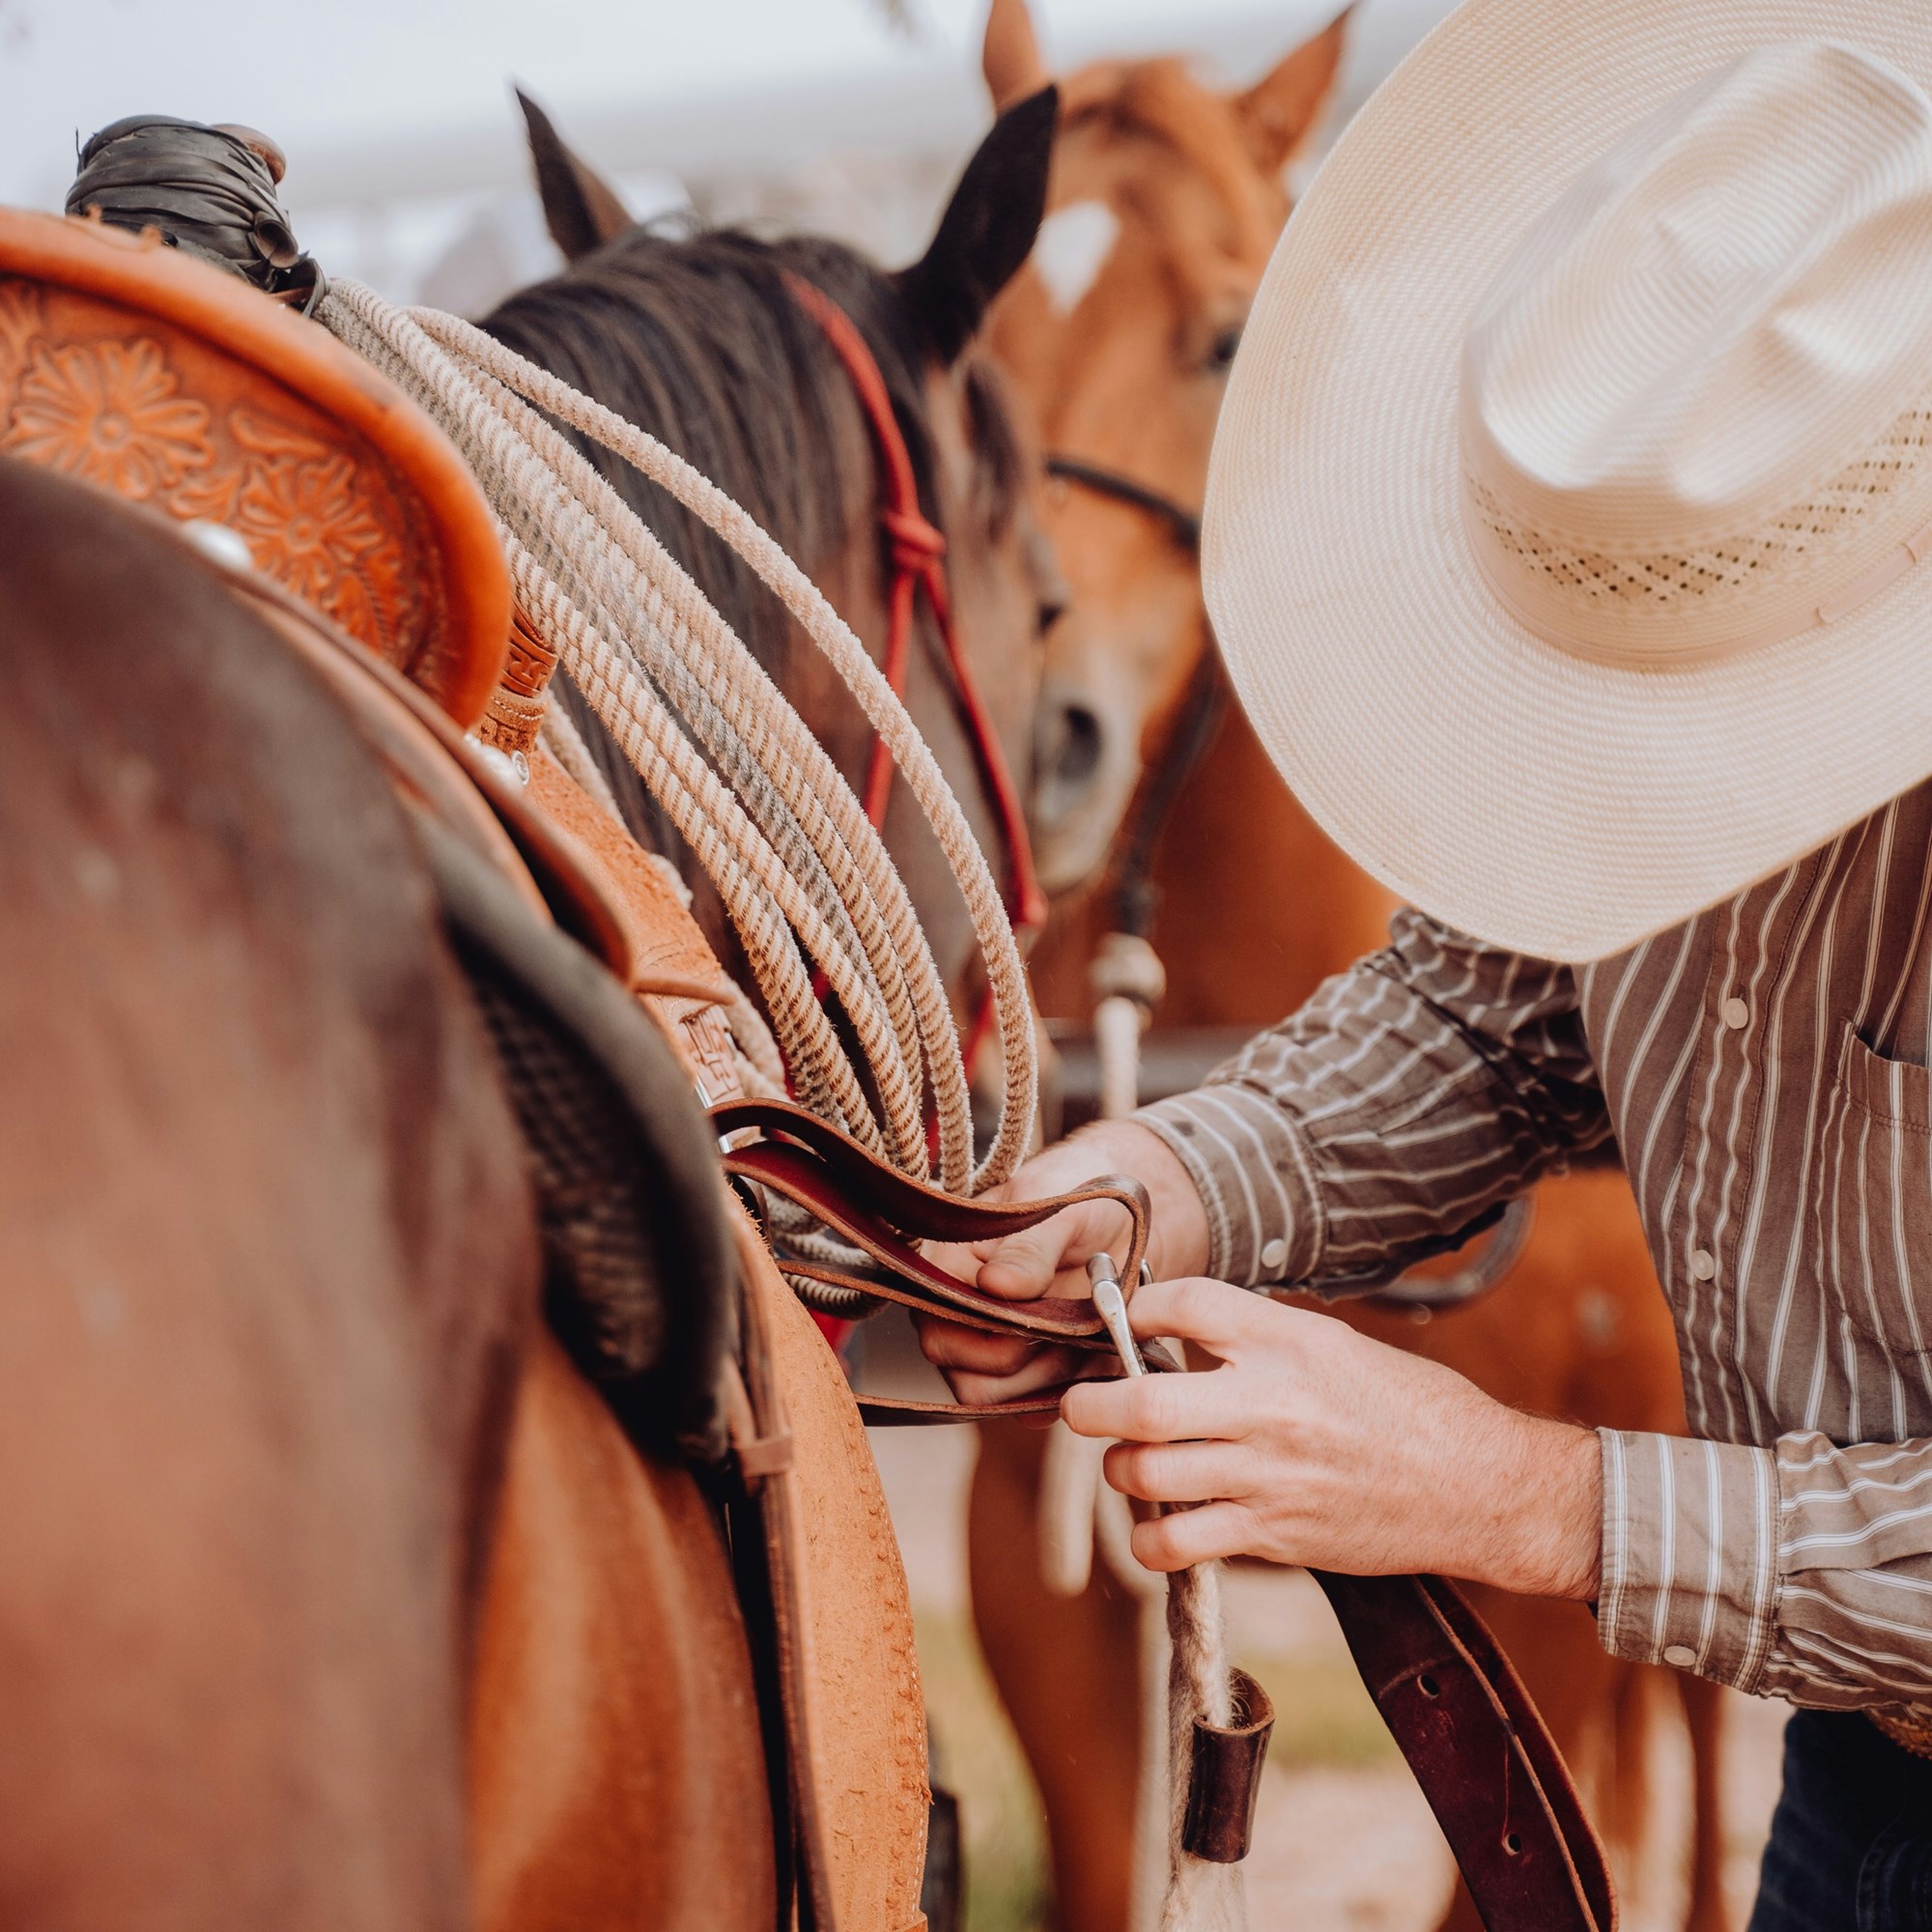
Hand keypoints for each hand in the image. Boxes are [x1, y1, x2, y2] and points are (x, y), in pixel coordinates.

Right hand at [914, 1120, 1209, 1406]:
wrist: (1131, 1216)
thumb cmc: (1086, 1196)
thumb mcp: (1063, 1209)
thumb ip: (1031, 1247)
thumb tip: (995, 1285)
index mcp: (949, 1267)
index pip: (941, 1333)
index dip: (994, 1338)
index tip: (1047, 1312)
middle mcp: (960, 1313)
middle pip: (967, 1379)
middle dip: (1030, 1362)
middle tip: (1076, 1327)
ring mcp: (992, 1346)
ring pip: (1001, 1401)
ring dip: (1053, 1378)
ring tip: (1092, 1336)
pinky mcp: (1029, 1369)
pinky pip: (1036, 1407)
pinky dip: (1072, 1389)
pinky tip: (1100, 1352)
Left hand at [1061, 1277, 1602, 1599]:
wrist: (1479, 1485)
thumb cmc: (1406, 1406)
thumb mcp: (1333, 1343)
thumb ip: (1255, 1337)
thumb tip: (1172, 1331)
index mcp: (1288, 1340)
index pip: (1182, 1304)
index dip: (1134, 1308)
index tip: (1122, 1321)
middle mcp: (1271, 1404)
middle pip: (1141, 1401)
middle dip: (1090, 1403)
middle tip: (1082, 1404)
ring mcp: (1268, 1476)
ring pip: (1146, 1476)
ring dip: (1118, 1471)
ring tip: (1128, 1464)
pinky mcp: (1273, 1535)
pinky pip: (1177, 1545)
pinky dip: (1150, 1539)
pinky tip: (1158, 1525)